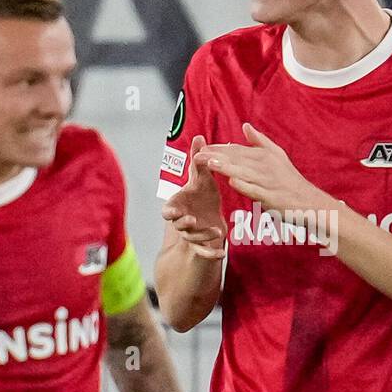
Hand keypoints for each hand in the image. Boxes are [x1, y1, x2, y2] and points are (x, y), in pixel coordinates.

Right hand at [162, 135, 226, 259]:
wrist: (210, 216)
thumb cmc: (202, 196)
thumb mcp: (201, 178)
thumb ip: (198, 160)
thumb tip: (199, 137)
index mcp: (179, 206)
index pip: (168, 211)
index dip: (169, 211)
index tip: (172, 211)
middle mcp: (183, 221)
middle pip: (179, 226)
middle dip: (183, 224)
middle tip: (191, 220)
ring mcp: (192, 235)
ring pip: (194, 239)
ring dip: (203, 236)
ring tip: (216, 231)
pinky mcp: (203, 245)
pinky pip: (205, 252)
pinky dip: (212, 254)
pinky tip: (223, 254)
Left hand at [198, 123, 329, 216]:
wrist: (309, 201)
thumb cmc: (290, 180)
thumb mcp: (278, 155)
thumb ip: (260, 140)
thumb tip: (246, 126)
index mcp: (264, 155)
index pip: (236, 150)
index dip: (218, 148)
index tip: (202, 148)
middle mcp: (265, 166)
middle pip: (236, 159)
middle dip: (216, 155)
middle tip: (197, 154)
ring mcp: (268, 181)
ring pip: (243, 172)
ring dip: (225, 167)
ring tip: (209, 163)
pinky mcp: (271, 197)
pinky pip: (256, 190)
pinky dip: (244, 185)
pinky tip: (231, 181)